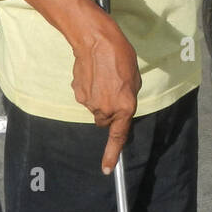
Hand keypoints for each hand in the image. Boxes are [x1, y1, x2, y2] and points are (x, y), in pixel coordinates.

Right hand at [70, 17, 140, 173]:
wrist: (95, 41)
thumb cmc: (120, 56)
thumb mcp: (134, 79)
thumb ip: (128, 99)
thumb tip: (120, 108)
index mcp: (124, 107)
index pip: (118, 136)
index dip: (112, 155)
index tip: (107, 170)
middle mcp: (106, 109)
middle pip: (105, 120)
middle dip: (109, 111)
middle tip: (113, 89)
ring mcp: (90, 102)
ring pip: (95, 108)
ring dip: (100, 97)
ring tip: (103, 77)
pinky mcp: (78, 94)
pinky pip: (85, 98)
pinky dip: (89, 90)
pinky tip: (92, 74)